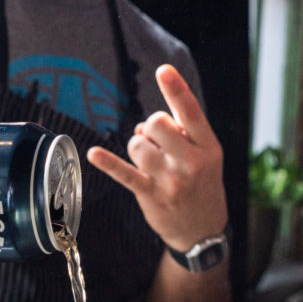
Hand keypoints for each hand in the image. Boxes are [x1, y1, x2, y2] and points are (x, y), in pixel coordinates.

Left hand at [85, 65, 226, 248]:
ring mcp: (170, 179)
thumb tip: (151, 122)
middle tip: (157, 142)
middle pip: (156, 123)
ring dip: (138, 146)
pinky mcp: (151, 195)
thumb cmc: (202, 186)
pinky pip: (125, 173)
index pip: (191, 111)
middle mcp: (191, 161)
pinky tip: (94, 154)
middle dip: (150, 127)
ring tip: (149, 160)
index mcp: (208, 146)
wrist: (203, 231)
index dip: (176, 89)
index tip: (162, 70)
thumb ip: (187, 134)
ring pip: (138, 143)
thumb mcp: (208, 157)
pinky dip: (108, 163)